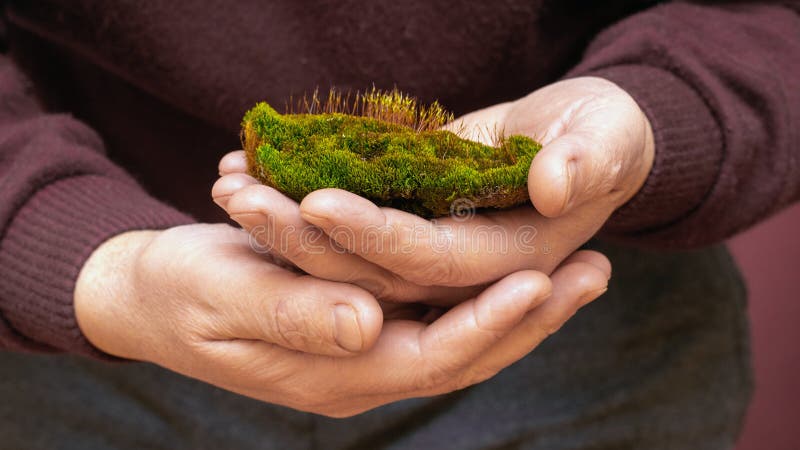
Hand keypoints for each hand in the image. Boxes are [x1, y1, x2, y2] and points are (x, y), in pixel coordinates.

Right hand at [74, 223, 608, 416]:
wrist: (152, 295)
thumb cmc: (180, 294)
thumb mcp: (226, 299)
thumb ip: (295, 316)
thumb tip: (367, 326)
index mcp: (333, 374)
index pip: (430, 357)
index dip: (486, 323)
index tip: (541, 279)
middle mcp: (362, 367)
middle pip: (465, 352)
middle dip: (533, 316)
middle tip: (595, 269)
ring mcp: (365, 346)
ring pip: (461, 332)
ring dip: (523, 301)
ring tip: (582, 264)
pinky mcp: (362, 317)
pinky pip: (436, 310)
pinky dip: (482, 289)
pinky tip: (521, 259)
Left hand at [213, 77, 650, 288]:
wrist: (583, 133)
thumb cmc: (607, 134)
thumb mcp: (609, 138)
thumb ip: (590, 162)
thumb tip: (557, 184)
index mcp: (514, 264)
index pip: (434, 263)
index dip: (379, 235)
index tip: (318, 200)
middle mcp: (462, 275)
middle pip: (372, 272)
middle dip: (305, 238)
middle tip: (240, 197)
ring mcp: (429, 254)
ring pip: (347, 256)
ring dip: (285, 224)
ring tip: (228, 184)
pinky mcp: (409, 225)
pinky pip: (347, 222)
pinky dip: (298, 200)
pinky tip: (247, 171)